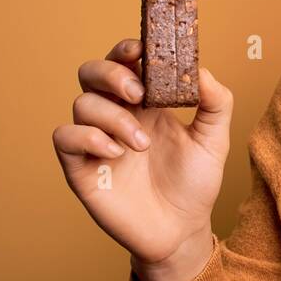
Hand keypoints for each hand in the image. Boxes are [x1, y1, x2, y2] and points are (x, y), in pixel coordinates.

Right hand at [52, 38, 232, 267]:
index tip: (141, 50)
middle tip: (140, 94)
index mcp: (146, 104)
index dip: (126, 49)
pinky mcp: (80, 167)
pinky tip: (116, 153)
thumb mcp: (214, 141)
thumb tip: (201, 70)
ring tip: (142, 145)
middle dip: (112, 73)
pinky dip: (88, 137)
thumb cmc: (195, 184)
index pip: (125, 62)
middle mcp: (117, 115)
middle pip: (92, 73)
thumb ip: (215, 103)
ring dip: (113, 117)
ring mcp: (96, 140)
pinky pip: (65, 137)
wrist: (181, 231)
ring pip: (82, 103)